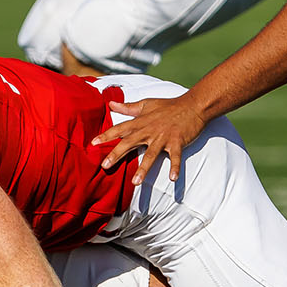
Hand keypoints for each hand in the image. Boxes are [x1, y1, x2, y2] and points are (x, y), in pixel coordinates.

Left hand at [91, 94, 207, 185]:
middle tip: (105, 166)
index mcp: (141, 122)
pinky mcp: (177, 142)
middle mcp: (150, 130)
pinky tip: (172, 178)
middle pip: (130, 143)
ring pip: (151, 154)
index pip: (120, 129)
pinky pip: (175, 156)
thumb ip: (128, 107)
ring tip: (135, 182)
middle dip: (117, 154)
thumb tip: (111, 104)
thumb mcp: (146, 104)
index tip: (93, 144)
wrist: (193, 105)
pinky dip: (175, 167)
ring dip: (143, 168)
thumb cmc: (168, 106)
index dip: (106, 136)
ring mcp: (164, 137)